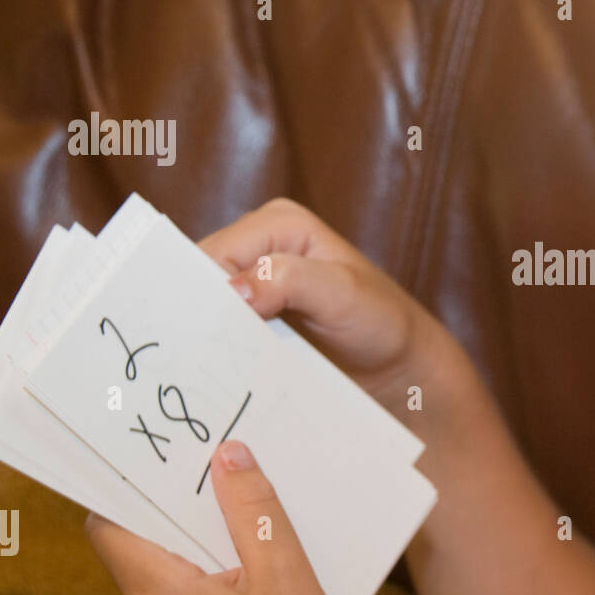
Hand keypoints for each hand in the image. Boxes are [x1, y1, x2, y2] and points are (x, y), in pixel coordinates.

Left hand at [85, 440, 372, 594]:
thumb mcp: (287, 574)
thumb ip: (252, 508)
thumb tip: (227, 454)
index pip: (109, 524)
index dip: (133, 491)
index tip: (168, 469)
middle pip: (139, 552)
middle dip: (184, 530)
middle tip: (236, 517)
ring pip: (153, 587)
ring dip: (193, 569)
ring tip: (251, 574)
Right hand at [197, 197, 456, 417]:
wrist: (398, 363)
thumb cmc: (381, 321)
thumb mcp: (342, 295)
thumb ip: (291, 281)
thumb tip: (235, 289)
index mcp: (278, 223)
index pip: (215, 253)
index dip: (204, 292)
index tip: (202, 333)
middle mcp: (260, 246)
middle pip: (203, 278)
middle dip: (200, 314)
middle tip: (196, 356)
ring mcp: (256, 283)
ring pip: (207, 306)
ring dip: (207, 334)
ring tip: (205, 367)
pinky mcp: (256, 316)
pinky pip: (221, 328)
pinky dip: (219, 347)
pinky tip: (219, 370)